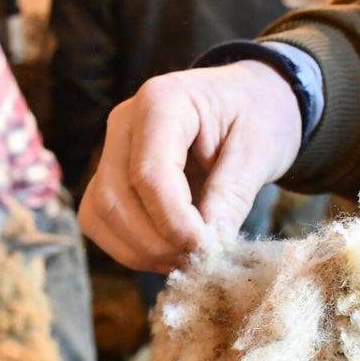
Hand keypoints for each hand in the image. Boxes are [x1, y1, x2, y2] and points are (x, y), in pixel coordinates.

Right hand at [78, 61, 302, 272]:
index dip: (173, 221)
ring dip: (141, 250)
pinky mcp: (109, 176)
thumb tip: (209, 243)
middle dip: (157, 242)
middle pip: (116, 197)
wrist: (250, 102)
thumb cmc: (257, 116)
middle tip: (200, 259)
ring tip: (187, 260)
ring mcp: (111, 148)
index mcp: (162, 101)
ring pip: (101, 213)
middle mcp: (125, 121)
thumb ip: (233, 193)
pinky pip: (100, 221)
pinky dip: (130, 248)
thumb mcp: (259, 149)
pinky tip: (169, 253)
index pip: (149, 173)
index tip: (206, 248)